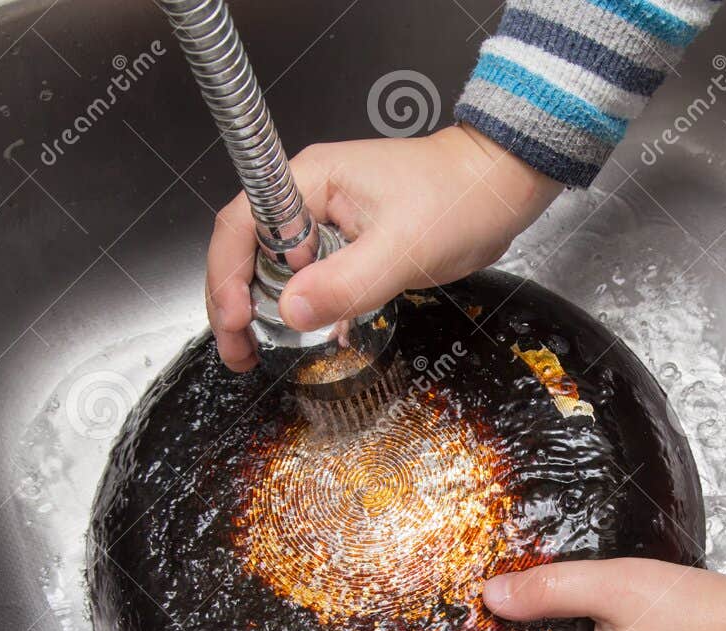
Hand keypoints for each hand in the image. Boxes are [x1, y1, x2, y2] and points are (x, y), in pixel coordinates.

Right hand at [205, 124, 562, 370]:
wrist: (499, 188)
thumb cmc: (458, 199)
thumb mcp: (401, 247)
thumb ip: (345, 281)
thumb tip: (291, 312)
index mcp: (309, 182)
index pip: (242, 225)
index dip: (226, 274)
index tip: (233, 320)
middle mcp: (310, 200)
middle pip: (250, 250)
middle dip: (236, 302)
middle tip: (238, 352)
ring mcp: (329, 224)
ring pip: (279, 270)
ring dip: (267, 311)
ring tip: (257, 353)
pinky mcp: (352, 247)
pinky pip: (315, 280)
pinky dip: (308, 310)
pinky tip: (313, 340)